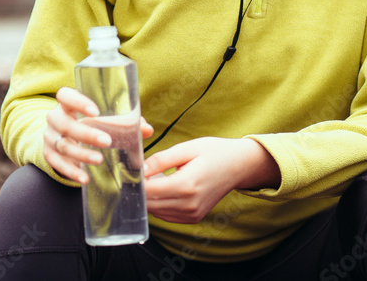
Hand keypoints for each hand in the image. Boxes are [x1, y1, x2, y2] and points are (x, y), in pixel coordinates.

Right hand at [43, 87, 154, 183]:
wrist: (61, 136)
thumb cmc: (87, 123)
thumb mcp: (101, 118)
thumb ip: (124, 122)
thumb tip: (146, 129)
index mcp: (67, 104)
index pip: (65, 96)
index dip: (78, 102)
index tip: (95, 111)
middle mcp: (55, 118)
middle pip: (65, 124)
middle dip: (86, 133)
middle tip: (107, 141)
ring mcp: (50, 137)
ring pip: (63, 145)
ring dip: (82, 154)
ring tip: (99, 160)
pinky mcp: (48, 154)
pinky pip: (57, 163)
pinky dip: (71, 172)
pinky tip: (85, 178)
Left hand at [144, 137, 279, 223]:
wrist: (239, 166)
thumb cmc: (214, 152)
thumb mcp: (187, 148)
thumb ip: (161, 159)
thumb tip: (139, 168)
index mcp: (187, 185)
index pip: (149, 191)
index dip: (135, 182)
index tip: (127, 171)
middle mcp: (189, 205)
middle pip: (150, 204)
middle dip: (139, 191)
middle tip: (134, 174)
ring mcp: (192, 214)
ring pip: (156, 212)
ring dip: (149, 198)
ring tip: (152, 178)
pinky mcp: (193, 218)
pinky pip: (167, 216)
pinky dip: (159, 204)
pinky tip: (163, 188)